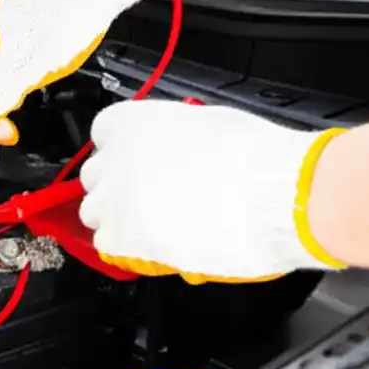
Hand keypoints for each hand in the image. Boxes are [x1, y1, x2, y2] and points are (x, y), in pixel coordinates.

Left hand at [78, 100, 348, 283]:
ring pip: (94, 211)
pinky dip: (126, 246)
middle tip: (149, 197)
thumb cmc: (255, 156)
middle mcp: (115, 158)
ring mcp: (114, 199)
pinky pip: (106, 243)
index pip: (104, 133)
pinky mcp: (123, 237)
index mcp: (133, 122)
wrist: (274, 195)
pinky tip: (153, 243)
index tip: (139, 162)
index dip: (124, 151)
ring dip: (117, 217)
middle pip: (96, 175)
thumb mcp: (208, 124)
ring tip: (152, 223)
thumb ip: (176, 137)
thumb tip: (179, 153)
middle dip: (118, 186)